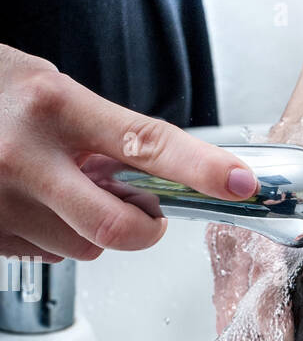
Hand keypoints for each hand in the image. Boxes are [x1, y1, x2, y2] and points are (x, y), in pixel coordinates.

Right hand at [0, 43, 257, 262]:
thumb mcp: (41, 87)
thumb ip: (95, 130)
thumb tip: (146, 174)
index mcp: (51, 106)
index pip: (146, 144)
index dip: (201, 169)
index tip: (241, 183)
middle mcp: (23, 156)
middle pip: (117, 227)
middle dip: (143, 228)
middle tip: (144, 213)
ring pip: (82, 247)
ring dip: (85, 227)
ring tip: (53, 187)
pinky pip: (42, 253)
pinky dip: (46, 233)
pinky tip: (22, 199)